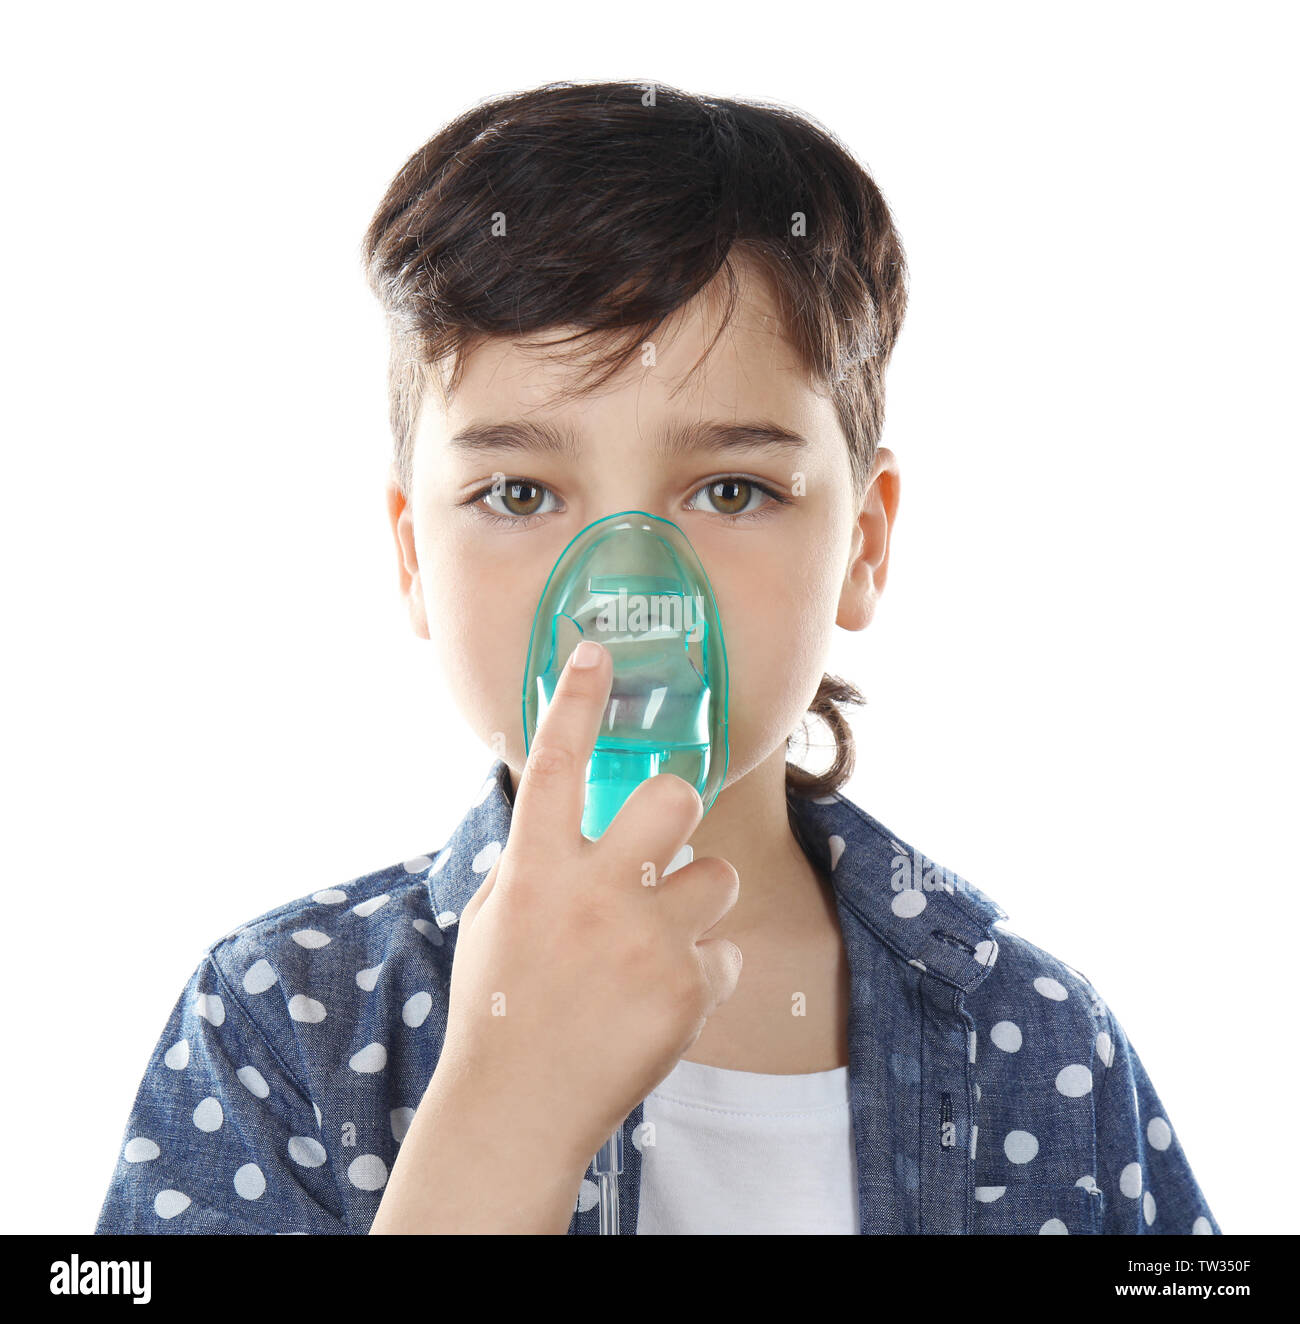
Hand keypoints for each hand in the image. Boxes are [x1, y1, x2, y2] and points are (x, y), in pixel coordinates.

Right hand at [438, 638, 742, 1169]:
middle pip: (670, 798)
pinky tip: (661, 1001)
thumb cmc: (499, 1006)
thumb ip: (530, 864)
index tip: (593, 652)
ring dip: (696, 901)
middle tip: (663, 837)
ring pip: (716, 874)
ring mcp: (646, 941)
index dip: (575, 701)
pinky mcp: (689, 988)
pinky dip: (702, 971)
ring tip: (658, 944)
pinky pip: (725, 950)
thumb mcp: (493, 921)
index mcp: (534, 870)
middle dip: (677, 805)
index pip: (553, 763)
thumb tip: (559, 821)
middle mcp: (592, 895)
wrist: (520, 1107)